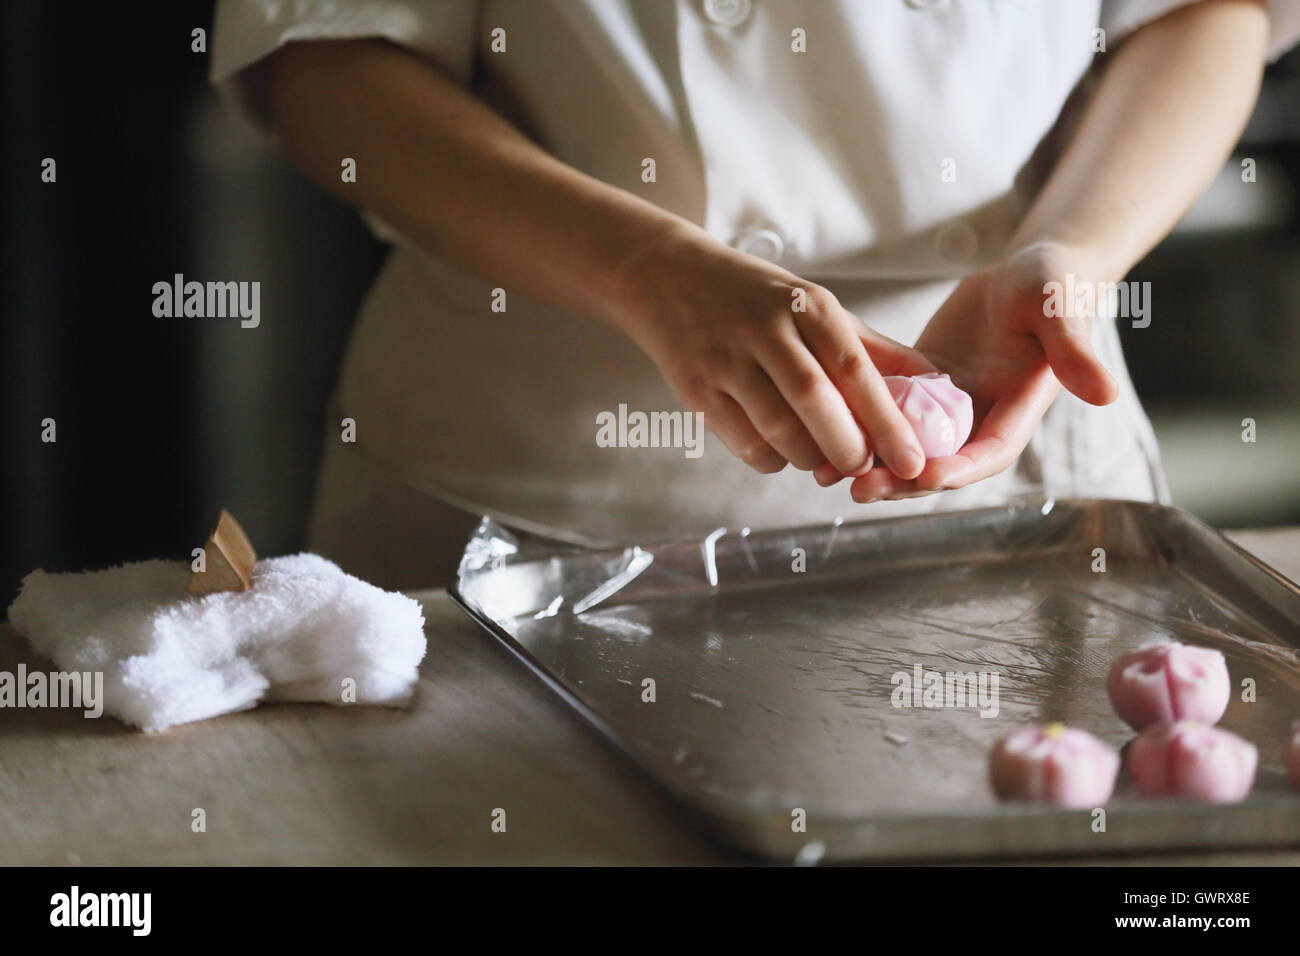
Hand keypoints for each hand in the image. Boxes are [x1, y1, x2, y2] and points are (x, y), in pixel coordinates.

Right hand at [610, 226, 936, 477]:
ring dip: (808, 457)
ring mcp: (725, 361)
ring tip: (820, 459)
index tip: (913, 459)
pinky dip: (770, 459)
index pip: (854, 369)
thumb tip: (931, 384)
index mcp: (805, 305)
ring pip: (777, 429)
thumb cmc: (756, 299)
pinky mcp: (695, 389)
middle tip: (863, 467)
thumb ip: (870, 349)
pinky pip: (743, 442)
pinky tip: (780, 450)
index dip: (887, 420)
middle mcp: (765, 330)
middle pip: (815, 401)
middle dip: (847, 446)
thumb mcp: (813, 306)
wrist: (665, 278)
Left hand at [816, 242, 1119, 500]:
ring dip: (870, 462)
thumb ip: (1075, 350)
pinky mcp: (921, 390)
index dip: (955, 471)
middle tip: (857, 486)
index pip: (986, 455)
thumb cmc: (1051, 283)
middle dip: (899, 480)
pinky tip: (815, 429)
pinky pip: (886, 415)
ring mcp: (947, 409)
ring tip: (824, 471)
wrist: (1026, 269)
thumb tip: (1106, 392)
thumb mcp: (1059, 308)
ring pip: (905, 447)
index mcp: (1015, 412)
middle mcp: (979, 420)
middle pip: (937, 464)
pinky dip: (858, 425)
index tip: (922, 477)